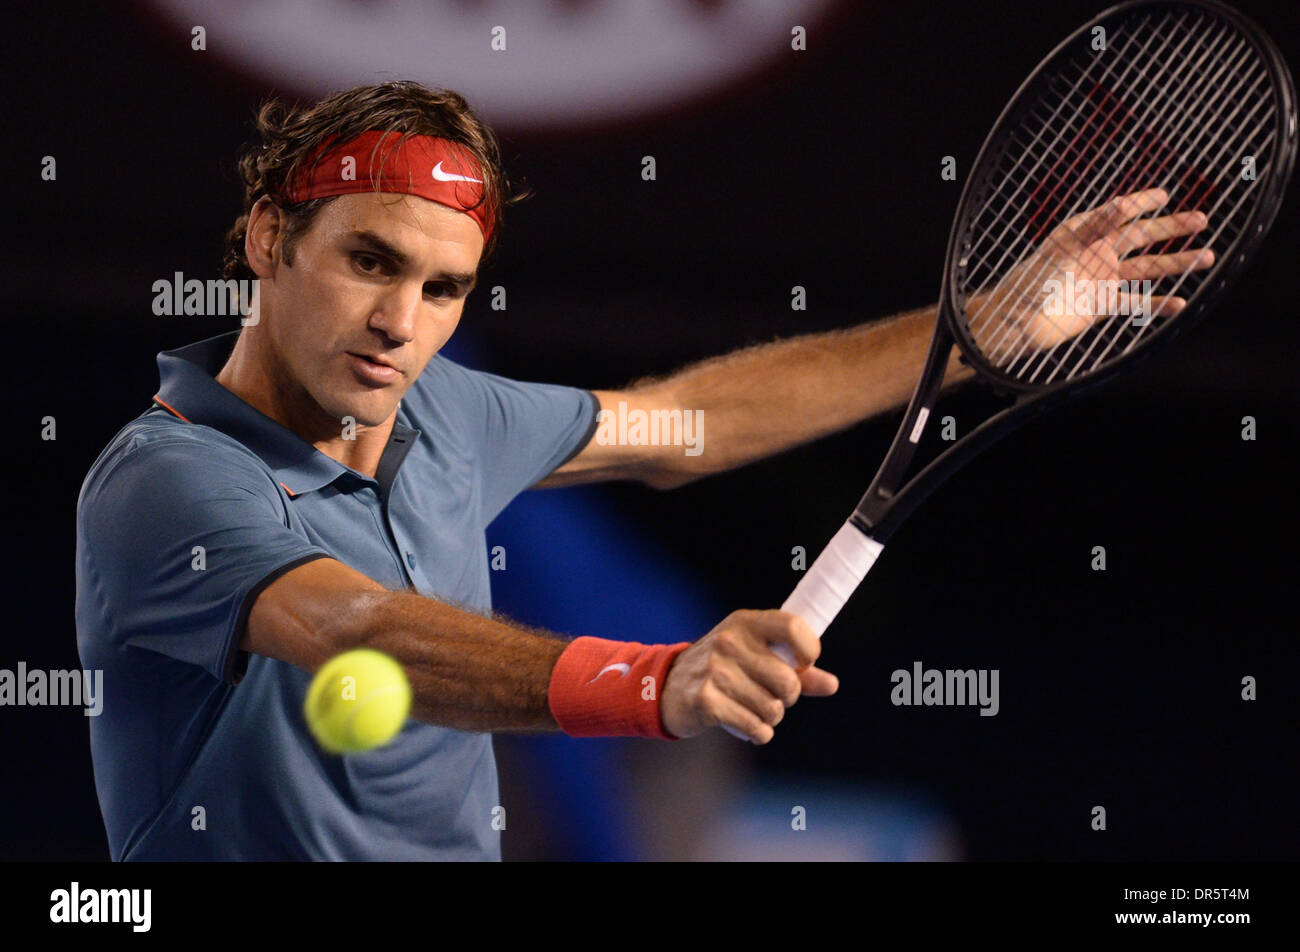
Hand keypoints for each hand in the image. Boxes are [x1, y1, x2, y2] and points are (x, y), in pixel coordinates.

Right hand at [660, 609, 838, 743]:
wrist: (664, 687)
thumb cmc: (720, 670)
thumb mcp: (754, 657)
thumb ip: (795, 669)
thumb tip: (831, 684)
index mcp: (745, 623)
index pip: (794, 626)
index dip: (810, 650)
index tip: (805, 664)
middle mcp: (730, 642)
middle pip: (789, 681)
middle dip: (788, 697)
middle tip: (771, 695)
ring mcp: (716, 670)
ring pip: (774, 709)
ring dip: (770, 717)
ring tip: (751, 708)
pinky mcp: (706, 699)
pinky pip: (756, 727)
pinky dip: (757, 732)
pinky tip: (743, 724)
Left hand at [972, 188, 1214, 365]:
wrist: (1017, 322)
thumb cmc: (1032, 280)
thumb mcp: (1065, 249)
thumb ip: (1096, 228)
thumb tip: (1122, 202)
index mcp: (1083, 233)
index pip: (1118, 212)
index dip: (1141, 202)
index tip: (1164, 194)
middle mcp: (1097, 252)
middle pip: (1141, 237)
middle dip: (1172, 228)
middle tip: (1202, 219)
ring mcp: (1102, 278)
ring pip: (1146, 268)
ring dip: (1176, 263)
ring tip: (1208, 256)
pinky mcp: (1103, 304)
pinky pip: (1136, 302)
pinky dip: (1157, 303)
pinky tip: (1181, 303)